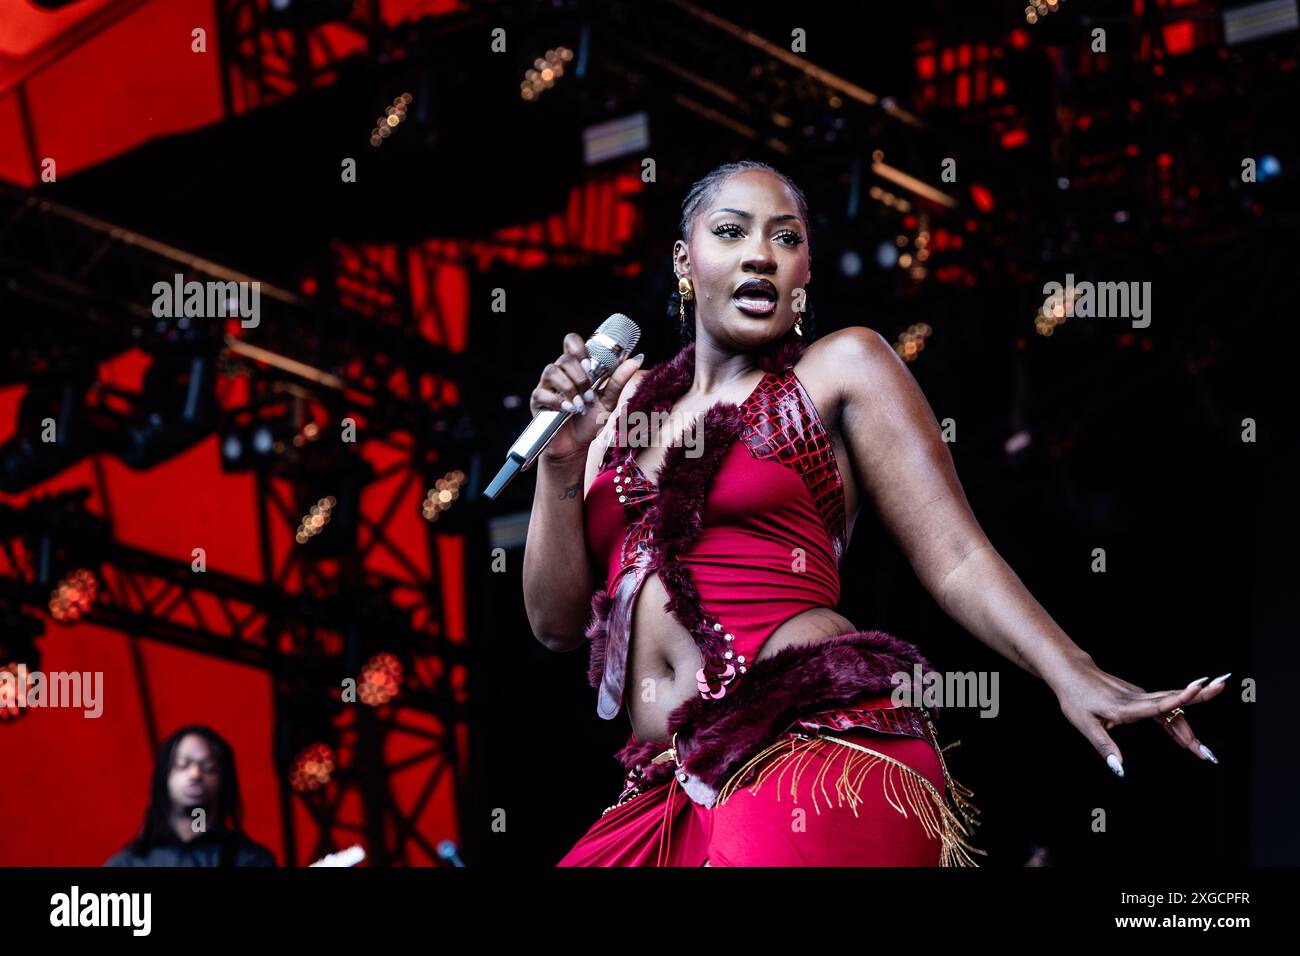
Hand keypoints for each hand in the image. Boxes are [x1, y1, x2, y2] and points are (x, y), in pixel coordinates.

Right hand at [529, 332, 643, 463]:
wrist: (576, 446)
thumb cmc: (590, 421)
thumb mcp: (608, 401)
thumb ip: (618, 381)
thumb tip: (635, 360)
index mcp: (575, 368)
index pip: (571, 343)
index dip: (579, 348)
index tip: (590, 364)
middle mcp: (560, 374)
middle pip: (564, 358)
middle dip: (580, 377)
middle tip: (590, 395)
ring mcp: (546, 386)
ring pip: (551, 371)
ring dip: (570, 388)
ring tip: (580, 404)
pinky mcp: (538, 402)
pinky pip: (541, 393)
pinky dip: (557, 400)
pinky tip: (569, 410)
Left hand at [1052, 660, 1229, 775]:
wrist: (1071, 671)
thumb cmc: (1075, 697)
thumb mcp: (1084, 724)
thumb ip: (1104, 746)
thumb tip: (1120, 769)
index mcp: (1125, 706)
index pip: (1158, 703)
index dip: (1181, 696)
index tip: (1201, 686)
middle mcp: (1137, 698)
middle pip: (1174, 705)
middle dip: (1200, 708)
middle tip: (1219, 713)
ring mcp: (1139, 695)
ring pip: (1172, 709)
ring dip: (1188, 729)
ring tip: (1203, 752)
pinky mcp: (1139, 696)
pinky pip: (1164, 709)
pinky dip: (1176, 723)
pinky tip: (1184, 740)